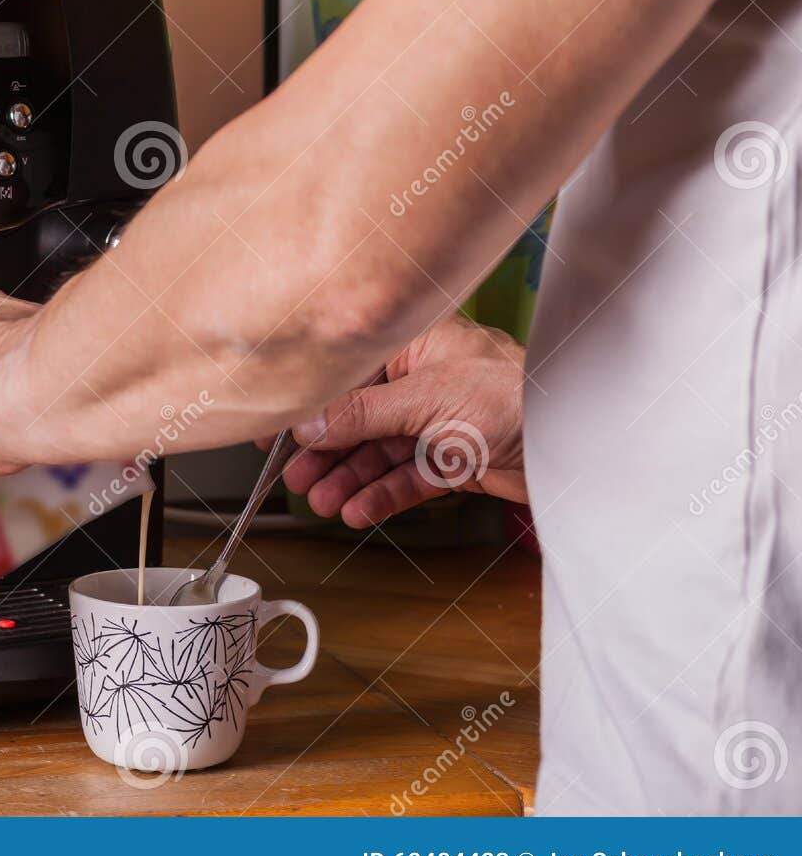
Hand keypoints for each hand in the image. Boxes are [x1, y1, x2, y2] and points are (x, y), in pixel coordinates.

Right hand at [275, 315, 525, 527]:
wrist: (578, 440)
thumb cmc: (516, 395)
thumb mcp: (425, 399)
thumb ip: (362, 413)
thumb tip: (309, 423)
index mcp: (418, 346)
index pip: (350, 376)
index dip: (314, 405)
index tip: (277, 429)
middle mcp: (426, 381)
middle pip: (360, 418)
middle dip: (328, 451)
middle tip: (296, 476)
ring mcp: (440, 422)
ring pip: (381, 452)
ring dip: (350, 478)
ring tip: (325, 501)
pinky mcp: (456, 459)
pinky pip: (407, 477)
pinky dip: (382, 494)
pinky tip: (359, 510)